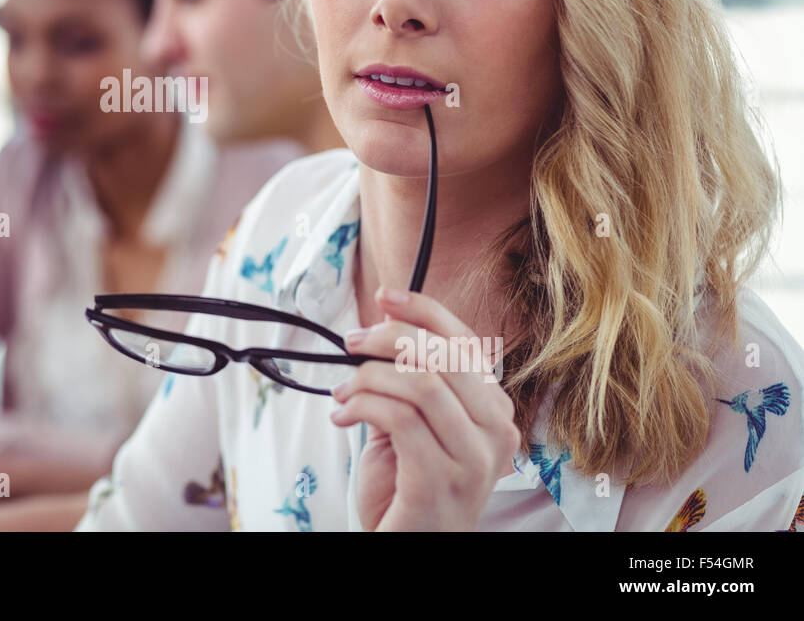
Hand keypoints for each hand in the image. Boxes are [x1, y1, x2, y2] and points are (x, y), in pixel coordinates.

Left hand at [329, 286, 520, 531]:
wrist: (407, 543)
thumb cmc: (408, 483)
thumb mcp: (416, 421)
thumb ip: (412, 377)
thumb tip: (384, 323)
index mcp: (495, 410)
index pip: (467, 341)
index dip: (423, 310)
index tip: (384, 296)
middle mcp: (497, 433)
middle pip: (443, 356)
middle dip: (388, 338)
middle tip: (351, 344)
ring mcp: (475, 460)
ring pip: (421, 383)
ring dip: (368, 376)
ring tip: (342, 392)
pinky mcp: (441, 481)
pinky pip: (398, 418)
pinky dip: (361, 406)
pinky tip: (342, 416)